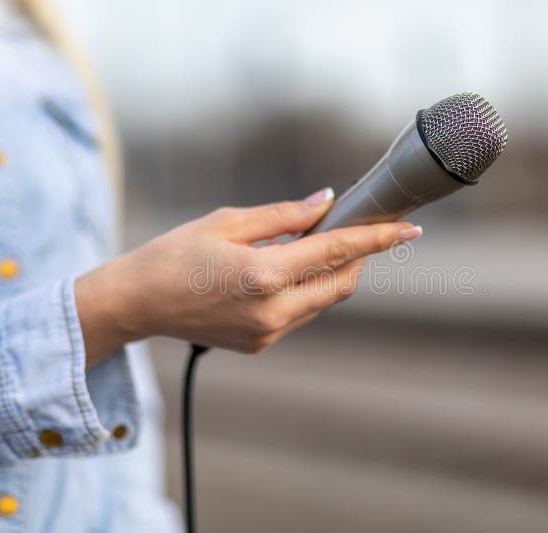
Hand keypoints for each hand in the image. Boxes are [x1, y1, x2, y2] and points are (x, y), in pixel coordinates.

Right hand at [75, 188, 421, 365]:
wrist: (136, 304)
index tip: (410, 229)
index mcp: (264, 275)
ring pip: (323, 300)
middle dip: (360, 256)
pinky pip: (300, 314)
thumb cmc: (174, 254)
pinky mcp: (260, 345)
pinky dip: (306, 290)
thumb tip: (326, 202)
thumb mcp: (228, 222)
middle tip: (364, 229)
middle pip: (341, 282)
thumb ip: (284, 216)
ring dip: (332, 273)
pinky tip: (288, 271)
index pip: (336, 251)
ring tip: (320, 245)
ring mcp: (267, 333)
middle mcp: (272, 311)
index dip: (378, 238)